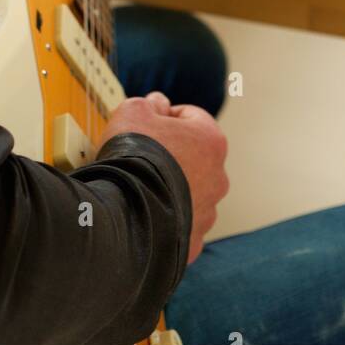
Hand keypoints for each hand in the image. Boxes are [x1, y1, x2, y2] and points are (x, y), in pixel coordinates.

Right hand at [98, 92, 228, 265]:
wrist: (126, 210)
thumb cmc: (134, 155)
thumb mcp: (134, 110)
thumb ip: (150, 103)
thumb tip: (158, 104)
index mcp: (211, 141)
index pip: (191, 116)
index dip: (165, 115)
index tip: (146, 122)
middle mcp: (218, 178)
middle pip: (194, 157)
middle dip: (172, 153)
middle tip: (142, 155)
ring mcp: (208, 212)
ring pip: (190, 192)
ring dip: (171, 187)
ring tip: (141, 187)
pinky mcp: (193, 241)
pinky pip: (180, 224)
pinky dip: (165, 217)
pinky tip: (144, 212)